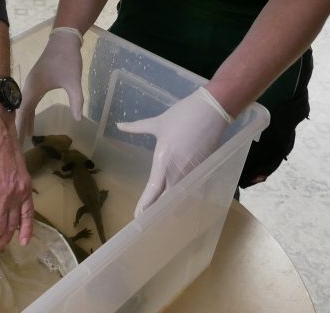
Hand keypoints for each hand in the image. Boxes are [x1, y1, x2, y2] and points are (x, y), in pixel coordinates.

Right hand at [15, 27, 84, 139]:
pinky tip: (32, 118)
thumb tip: (78, 119)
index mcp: (34, 88)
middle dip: (20, 126)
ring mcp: (31, 83)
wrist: (63, 40)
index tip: (17, 141)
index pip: (23, 112)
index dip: (20, 126)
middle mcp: (29, 87)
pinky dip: (29, 111)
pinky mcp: (36, 81)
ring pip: (25, 105)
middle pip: (22, 110)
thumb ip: (76, 101)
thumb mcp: (73, 82)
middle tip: (19, 144)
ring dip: (24, 119)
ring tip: (25, 135)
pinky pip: (29, 100)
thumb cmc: (67, 60)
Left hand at [116, 87, 231, 214]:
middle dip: (158, 211)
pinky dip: (188, 197)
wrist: (211, 111)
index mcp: (163, 162)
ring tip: (164, 215)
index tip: (137, 217)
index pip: (153, 192)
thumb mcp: (157, 123)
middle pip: (167, 200)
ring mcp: (193, 173)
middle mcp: (177, 172)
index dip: (145, 206)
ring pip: (182, 197)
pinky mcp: (204, 170)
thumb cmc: (181, 116)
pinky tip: (183, 201)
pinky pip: (194, 189)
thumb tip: (119, 125)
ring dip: (173, 206)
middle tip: (149, 219)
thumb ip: (136, 127)